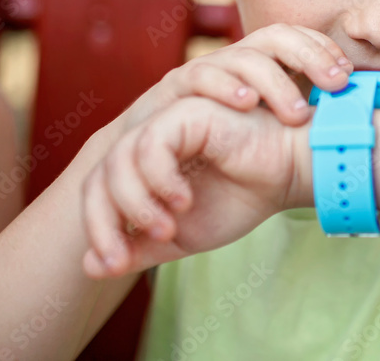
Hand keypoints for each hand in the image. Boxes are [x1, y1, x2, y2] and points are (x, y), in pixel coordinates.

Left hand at [81, 96, 305, 279]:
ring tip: (168, 228)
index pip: (99, 194)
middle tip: (125, 258)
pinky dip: (158, 178)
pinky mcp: (186, 113)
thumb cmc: (245, 197)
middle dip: (104, 223)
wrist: (291, 174)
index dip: (98, 231)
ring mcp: (166, 123)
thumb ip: (140, 247)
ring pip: (118, 161)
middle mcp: (149, 140)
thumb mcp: (184, 236)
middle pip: (99, 177)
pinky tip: (183, 200)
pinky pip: (151, 144)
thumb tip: (88, 266)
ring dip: (136, 204)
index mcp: (144, 166)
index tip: (113, 267)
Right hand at [116, 23, 353, 131]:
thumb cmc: (215, 145)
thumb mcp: (262, 128)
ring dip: (274, 80)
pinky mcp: (173, 89)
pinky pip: (200, 77)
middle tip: (337, 82)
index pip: (296, 39)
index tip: (349, 74)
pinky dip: (224, 87)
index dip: (323, 48)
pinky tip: (246, 104)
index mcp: (259, 65)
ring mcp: (204, 71)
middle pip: (276, 37)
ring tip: (298, 111)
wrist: (146, 158)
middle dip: (309, 55)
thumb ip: (298, 119)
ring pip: (243, 56)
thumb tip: (352, 124)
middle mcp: (233, 60)